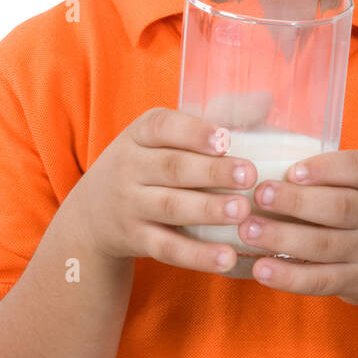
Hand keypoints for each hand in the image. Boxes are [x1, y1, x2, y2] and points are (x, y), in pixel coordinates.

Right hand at [69, 108, 255, 272]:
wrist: (92, 215)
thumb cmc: (147, 165)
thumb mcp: (162, 137)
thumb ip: (211, 118)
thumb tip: (265, 100)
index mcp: (139, 135)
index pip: (162, 127)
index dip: (194, 132)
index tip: (226, 139)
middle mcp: (129, 167)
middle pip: (172, 167)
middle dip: (212, 171)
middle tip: (249, 175)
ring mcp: (130, 206)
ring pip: (170, 207)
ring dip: (208, 209)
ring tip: (243, 211)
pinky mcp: (136, 240)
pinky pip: (168, 248)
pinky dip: (198, 255)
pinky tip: (227, 257)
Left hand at [234, 149, 357, 307]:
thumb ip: (323, 174)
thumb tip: (259, 148)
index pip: (356, 168)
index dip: (323, 168)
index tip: (291, 170)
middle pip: (338, 207)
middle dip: (296, 201)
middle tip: (259, 194)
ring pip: (325, 245)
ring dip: (283, 238)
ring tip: (248, 230)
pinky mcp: (355, 282)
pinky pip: (322, 280)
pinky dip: (290, 277)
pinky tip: (262, 269)